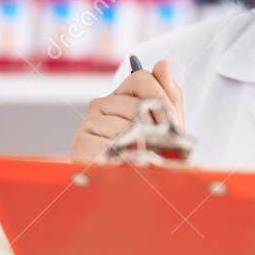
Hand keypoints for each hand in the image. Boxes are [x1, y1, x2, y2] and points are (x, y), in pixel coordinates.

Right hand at [70, 60, 184, 162]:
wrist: (129, 191)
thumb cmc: (149, 157)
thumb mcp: (166, 126)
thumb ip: (169, 95)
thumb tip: (162, 64)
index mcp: (120, 97)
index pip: (142, 78)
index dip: (162, 98)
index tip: (174, 123)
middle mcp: (100, 105)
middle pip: (137, 103)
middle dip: (157, 127)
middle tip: (161, 146)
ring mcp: (88, 123)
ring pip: (127, 125)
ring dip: (142, 146)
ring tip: (141, 159)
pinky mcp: (80, 144)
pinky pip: (113, 144)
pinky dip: (126, 158)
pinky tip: (125, 165)